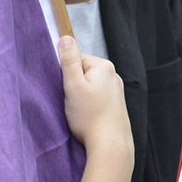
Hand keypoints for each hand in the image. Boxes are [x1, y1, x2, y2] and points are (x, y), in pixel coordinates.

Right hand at [58, 36, 132, 163]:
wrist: (110, 144)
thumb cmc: (89, 117)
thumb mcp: (73, 86)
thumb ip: (69, 61)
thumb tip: (65, 38)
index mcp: (104, 66)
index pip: (76, 59)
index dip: (66, 74)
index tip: (66, 89)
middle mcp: (113, 75)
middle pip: (82, 72)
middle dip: (73, 85)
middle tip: (72, 102)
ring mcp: (116, 90)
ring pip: (89, 86)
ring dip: (80, 96)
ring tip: (80, 111)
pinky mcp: (115, 103)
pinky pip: (96, 97)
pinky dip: (89, 104)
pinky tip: (88, 116)